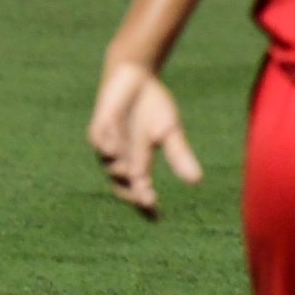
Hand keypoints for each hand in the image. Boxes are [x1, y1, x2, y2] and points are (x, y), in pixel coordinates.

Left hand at [87, 60, 202, 220]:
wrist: (136, 77)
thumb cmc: (153, 107)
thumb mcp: (170, 132)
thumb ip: (179, 155)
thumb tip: (196, 182)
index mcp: (139, 162)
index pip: (140, 191)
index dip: (146, 206)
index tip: (156, 217)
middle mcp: (122, 157)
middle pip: (121, 185)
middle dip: (131, 193)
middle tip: (145, 199)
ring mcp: (109, 142)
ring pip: (109, 165)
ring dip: (120, 171)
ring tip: (133, 175)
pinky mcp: (99, 125)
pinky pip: (98, 140)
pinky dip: (106, 145)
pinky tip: (114, 149)